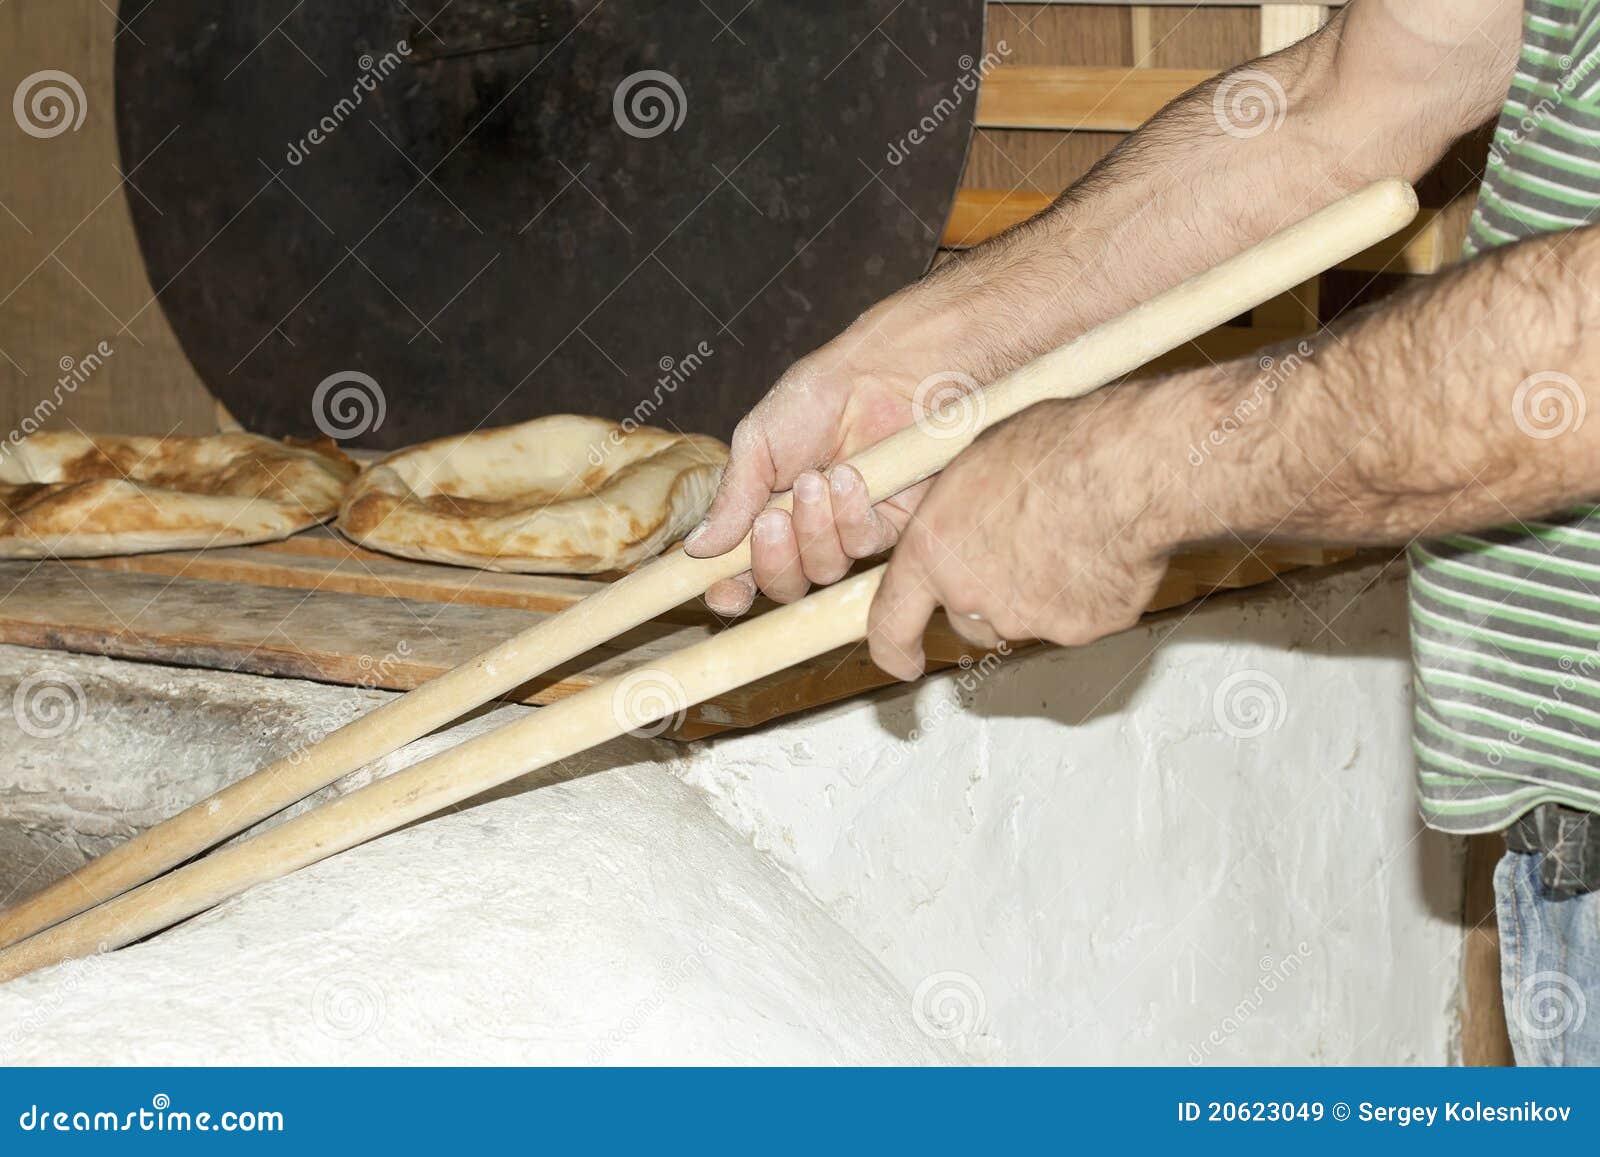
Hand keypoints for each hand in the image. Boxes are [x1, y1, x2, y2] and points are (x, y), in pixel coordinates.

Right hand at [681, 286, 990, 615]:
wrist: (882, 372)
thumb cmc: (816, 398)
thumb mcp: (758, 442)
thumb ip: (732, 498)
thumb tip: (698, 547)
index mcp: (764, 514)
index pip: (742, 573)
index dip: (730, 591)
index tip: (722, 591)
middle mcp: (805, 532)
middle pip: (784, 584)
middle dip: (773, 557)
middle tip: (772, 518)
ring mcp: (847, 532)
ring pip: (823, 570)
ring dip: (814, 529)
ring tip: (815, 480)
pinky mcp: (891, 526)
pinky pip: (864, 546)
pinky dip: (851, 516)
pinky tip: (849, 478)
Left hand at [866, 390, 1184, 679]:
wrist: (1125, 466)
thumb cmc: (1055, 447)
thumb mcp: (978, 462)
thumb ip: (961, 511)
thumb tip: (965, 516)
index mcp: (934, 551)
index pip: (890, 623)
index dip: (892, 648)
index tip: (901, 659)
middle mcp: (973, 596)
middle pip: (971, 619)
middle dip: (989, 595)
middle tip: (1021, 547)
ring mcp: (1029, 620)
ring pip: (1026, 620)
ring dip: (1039, 592)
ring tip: (1069, 534)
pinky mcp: (1082, 629)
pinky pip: (1080, 618)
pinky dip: (1089, 594)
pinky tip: (1103, 548)